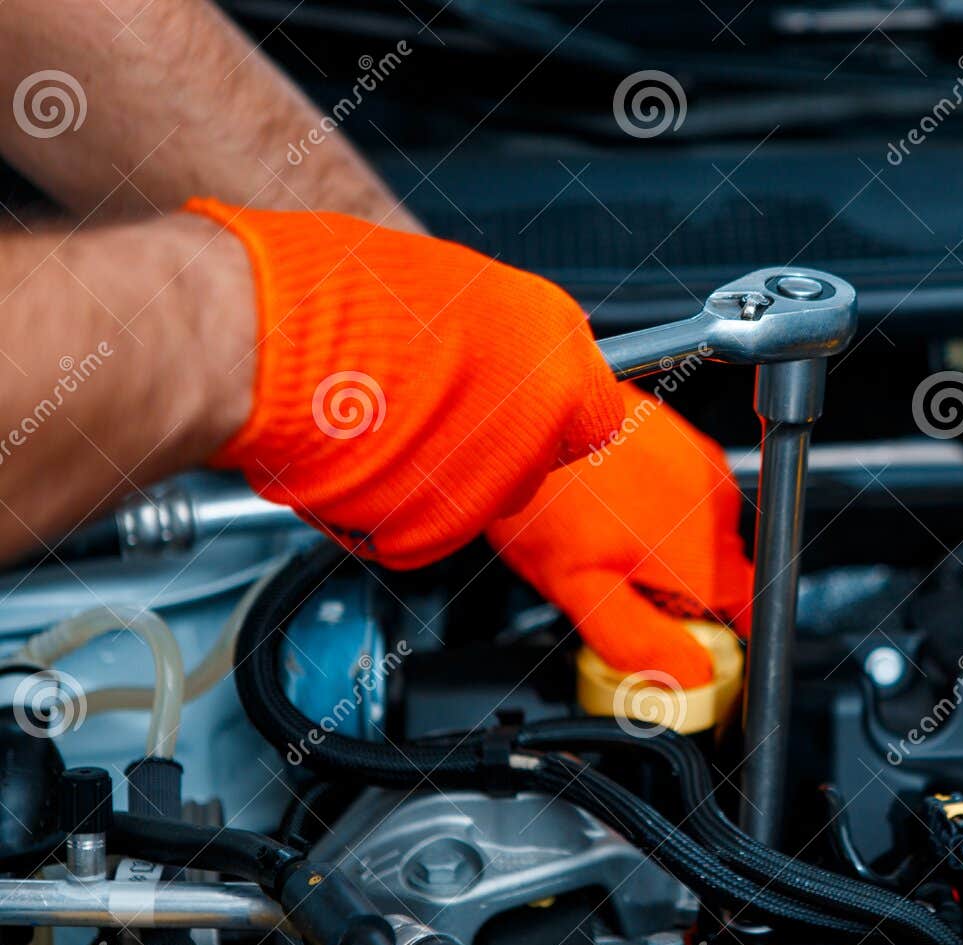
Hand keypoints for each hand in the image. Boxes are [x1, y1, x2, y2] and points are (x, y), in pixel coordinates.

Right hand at [188, 199, 621, 568]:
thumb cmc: (326, 290)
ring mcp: (489, 481)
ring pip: (484, 497)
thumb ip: (495, 332)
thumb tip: (498, 349)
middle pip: (537, 458)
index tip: (521, 406)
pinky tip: (356, 459)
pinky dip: (397, 507)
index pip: (596, 411)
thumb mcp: (442, 281)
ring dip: (446, 475)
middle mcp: (536, 418)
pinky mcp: (434, 532)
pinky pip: (428, 529)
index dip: (551, 412)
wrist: (253, 339)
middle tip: (434, 411)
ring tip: (380, 426)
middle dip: (494, 443)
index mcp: (553, 344)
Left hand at [488, 384, 752, 686]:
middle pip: (720, 570)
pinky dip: (659, 504)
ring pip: (701, 528)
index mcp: (704, 553)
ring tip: (607, 538)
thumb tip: (692, 677)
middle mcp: (717, 506)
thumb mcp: (583, 592)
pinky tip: (608, 502)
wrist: (521, 410)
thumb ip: (641, 643)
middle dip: (682, 589)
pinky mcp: (685, 437)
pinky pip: (686, 489)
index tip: (701, 646)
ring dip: (669, 543)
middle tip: (623, 590)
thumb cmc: (547, 494)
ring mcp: (704, 464)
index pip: (748, 609)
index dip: (727, 635)